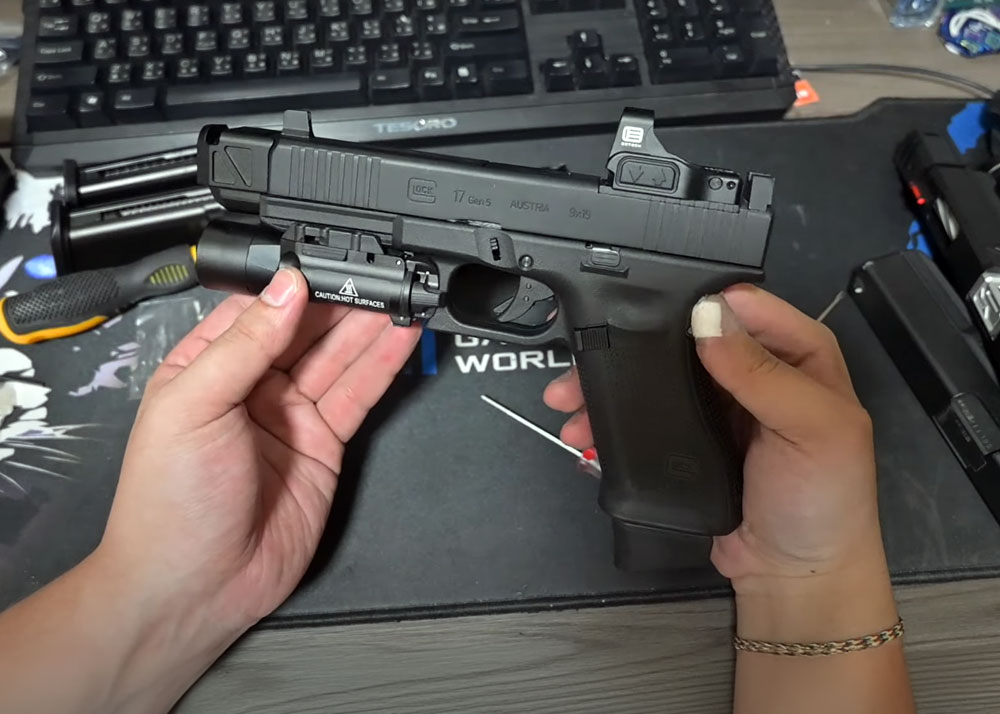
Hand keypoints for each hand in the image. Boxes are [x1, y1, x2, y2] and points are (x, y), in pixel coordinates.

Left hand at [101, 268, 420, 631]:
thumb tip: (285, 289)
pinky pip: (357, 395)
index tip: (331, 261)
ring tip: (402, 292)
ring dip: (371, 325)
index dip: (297, 285)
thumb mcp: (194, 406)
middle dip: (343, 300)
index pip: (260, 309)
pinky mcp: (325, 444)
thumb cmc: (168, 504)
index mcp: (207, 365)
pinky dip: (382, 364)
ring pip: (339, 357)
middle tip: (381, 273)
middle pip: (307, 330)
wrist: (196, 587)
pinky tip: (400, 336)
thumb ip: (245, 344)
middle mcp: (252, 385)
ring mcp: (291, 415)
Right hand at [544, 285, 885, 596]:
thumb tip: (706, 316)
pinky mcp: (686, 440)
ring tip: (569, 400)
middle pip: (684, 337)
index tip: (639, 308)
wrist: (794, 576)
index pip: (739, 303)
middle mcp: (752, 368)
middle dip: (632, 344)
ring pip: (655, 376)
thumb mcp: (811, 428)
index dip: (693, 301)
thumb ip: (762, 372)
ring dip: (611, 385)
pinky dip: (612, 421)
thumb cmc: (823, 499)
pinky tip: (584, 429)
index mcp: (795, 351)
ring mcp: (715, 406)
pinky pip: (644, 417)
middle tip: (586, 357)